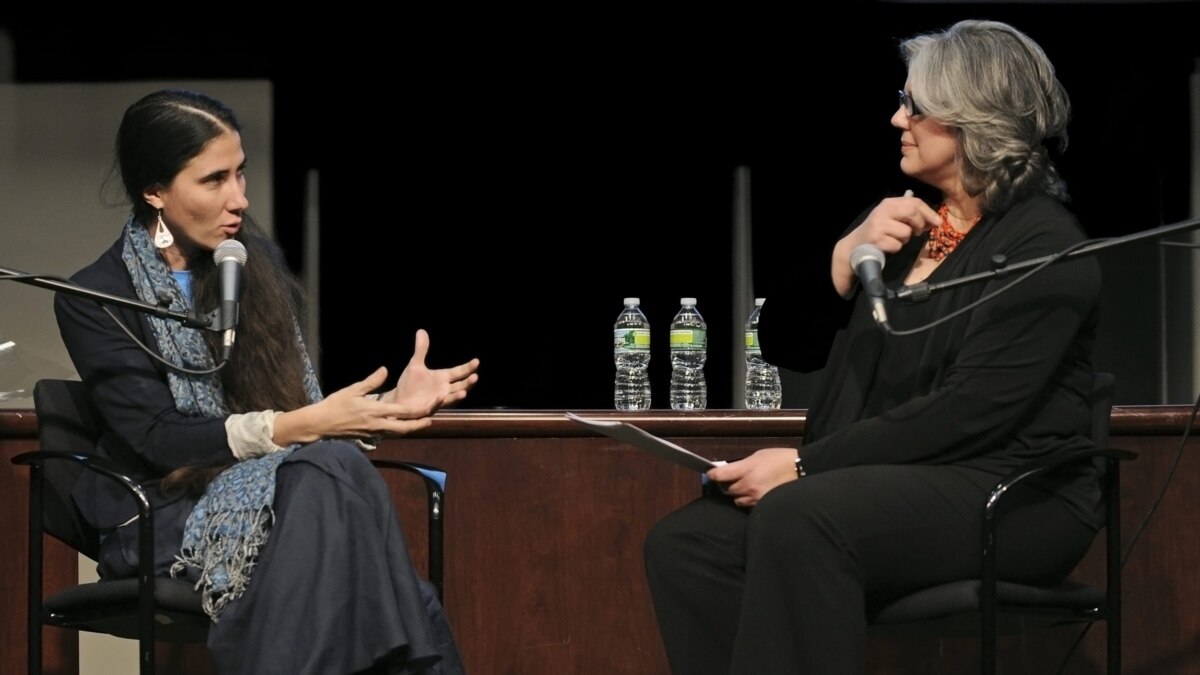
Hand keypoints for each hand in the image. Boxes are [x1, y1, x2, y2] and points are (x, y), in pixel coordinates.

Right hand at [273, 366, 437, 445]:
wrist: (321, 424)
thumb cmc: (335, 405)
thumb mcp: (353, 390)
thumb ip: (372, 381)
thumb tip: (385, 369)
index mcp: (376, 411)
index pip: (404, 412)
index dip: (421, 409)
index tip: (432, 404)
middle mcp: (378, 424)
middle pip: (406, 428)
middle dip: (420, 424)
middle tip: (433, 418)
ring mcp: (374, 432)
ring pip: (399, 433)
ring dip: (412, 428)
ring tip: (424, 422)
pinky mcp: (370, 435)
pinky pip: (390, 434)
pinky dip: (400, 430)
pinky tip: (405, 425)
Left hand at [384, 329, 480, 413]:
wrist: (398, 400)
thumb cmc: (409, 384)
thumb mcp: (415, 365)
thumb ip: (421, 350)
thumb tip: (421, 331)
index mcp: (442, 378)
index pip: (459, 372)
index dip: (468, 368)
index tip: (476, 361)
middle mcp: (443, 389)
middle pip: (460, 386)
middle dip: (468, 383)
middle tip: (475, 377)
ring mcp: (437, 400)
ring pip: (451, 398)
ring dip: (457, 396)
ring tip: (464, 393)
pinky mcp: (428, 409)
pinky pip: (434, 406)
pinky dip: (438, 402)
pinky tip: (440, 396)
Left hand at [706, 447, 799, 507]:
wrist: (799, 469)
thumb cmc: (778, 459)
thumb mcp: (757, 456)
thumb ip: (740, 465)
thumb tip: (727, 471)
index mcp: (747, 469)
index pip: (720, 476)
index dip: (713, 474)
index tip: (711, 473)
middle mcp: (749, 485)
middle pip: (726, 490)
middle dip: (726, 484)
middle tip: (729, 479)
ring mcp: (756, 497)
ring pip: (736, 500)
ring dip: (737, 494)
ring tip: (744, 487)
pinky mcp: (762, 505)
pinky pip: (747, 505)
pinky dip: (747, 500)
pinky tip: (753, 493)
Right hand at [831, 194, 940, 296]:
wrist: (855, 245)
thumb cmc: (879, 231)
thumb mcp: (892, 217)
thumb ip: (911, 215)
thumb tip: (935, 221)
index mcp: (889, 203)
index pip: (914, 202)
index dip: (929, 212)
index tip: (938, 222)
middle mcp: (883, 211)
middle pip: (912, 212)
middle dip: (919, 224)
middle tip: (917, 232)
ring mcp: (878, 225)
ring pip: (906, 232)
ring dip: (905, 239)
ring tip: (896, 239)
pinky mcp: (876, 239)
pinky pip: (898, 245)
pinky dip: (896, 248)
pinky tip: (887, 245)